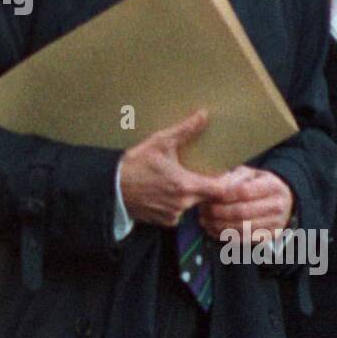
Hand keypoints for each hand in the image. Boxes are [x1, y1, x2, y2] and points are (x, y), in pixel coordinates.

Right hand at [119, 111, 228, 226]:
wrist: (112, 187)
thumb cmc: (136, 164)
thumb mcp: (160, 142)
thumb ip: (186, 130)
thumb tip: (203, 116)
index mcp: (186, 185)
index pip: (220, 190)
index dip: (224, 182)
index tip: (221, 174)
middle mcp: (183, 204)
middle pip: (206, 197)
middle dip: (203, 185)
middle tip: (193, 171)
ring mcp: (173, 215)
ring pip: (191, 205)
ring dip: (188, 195)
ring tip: (174, 181)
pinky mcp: (163, 221)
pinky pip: (177, 213)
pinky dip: (174, 204)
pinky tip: (163, 192)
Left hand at [200, 166, 294, 239]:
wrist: (281, 199)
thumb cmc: (258, 184)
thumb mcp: (248, 174)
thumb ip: (232, 177)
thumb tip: (213, 186)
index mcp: (272, 186)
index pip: (243, 192)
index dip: (222, 195)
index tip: (207, 196)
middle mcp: (278, 205)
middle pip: (242, 212)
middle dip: (218, 212)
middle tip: (202, 210)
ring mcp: (276, 223)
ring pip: (241, 228)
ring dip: (219, 226)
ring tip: (204, 220)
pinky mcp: (270, 236)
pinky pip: (244, 239)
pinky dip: (225, 236)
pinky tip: (213, 230)